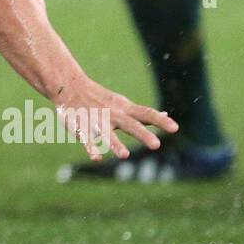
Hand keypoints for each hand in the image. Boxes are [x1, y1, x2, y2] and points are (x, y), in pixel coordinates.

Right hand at [50, 74, 177, 161]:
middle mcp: (113, 114)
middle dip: (142, 134)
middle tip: (156, 145)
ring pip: (107, 132)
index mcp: (123, 108)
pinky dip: (91, 147)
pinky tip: (97, 158)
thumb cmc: (99, 98)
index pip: (146, 113)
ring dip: (115, 143)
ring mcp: (96, 119)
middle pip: (130, 124)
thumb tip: (165, 116)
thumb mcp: (122, 103)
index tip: (175, 128)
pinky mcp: (81, 125)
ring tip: (125, 155)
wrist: (68, 85)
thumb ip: (142, 113)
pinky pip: (86, 137)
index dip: (160, 121)